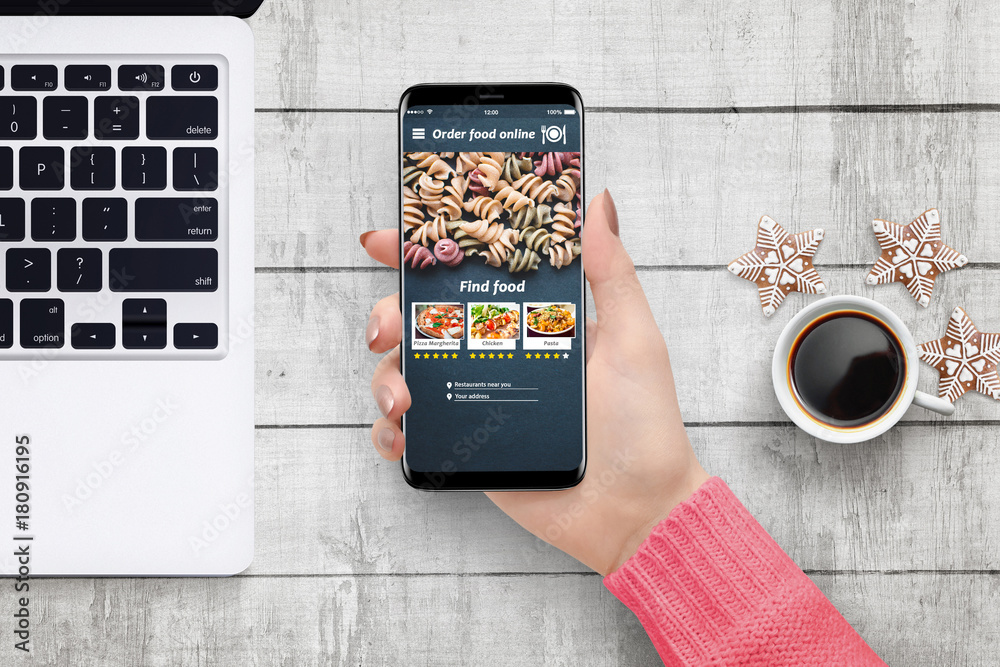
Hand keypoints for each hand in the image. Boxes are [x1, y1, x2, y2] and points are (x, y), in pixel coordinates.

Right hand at [362, 190, 708, 574]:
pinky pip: (410, 433)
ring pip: (405, 372)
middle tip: (388, 329)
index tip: (390, 241)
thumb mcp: (633, 340)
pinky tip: (400, 432)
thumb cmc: (644, 425)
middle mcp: (496, 354)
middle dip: (390, 316)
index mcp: (531, 320)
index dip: (424, 255)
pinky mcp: (465, 447)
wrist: (635, 511)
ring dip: (385, 376)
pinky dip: (389, 430)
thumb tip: (598, 202)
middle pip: (422, 321)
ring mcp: (476, 400)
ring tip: (403, 398)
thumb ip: (613, 274)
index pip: (470, 276)